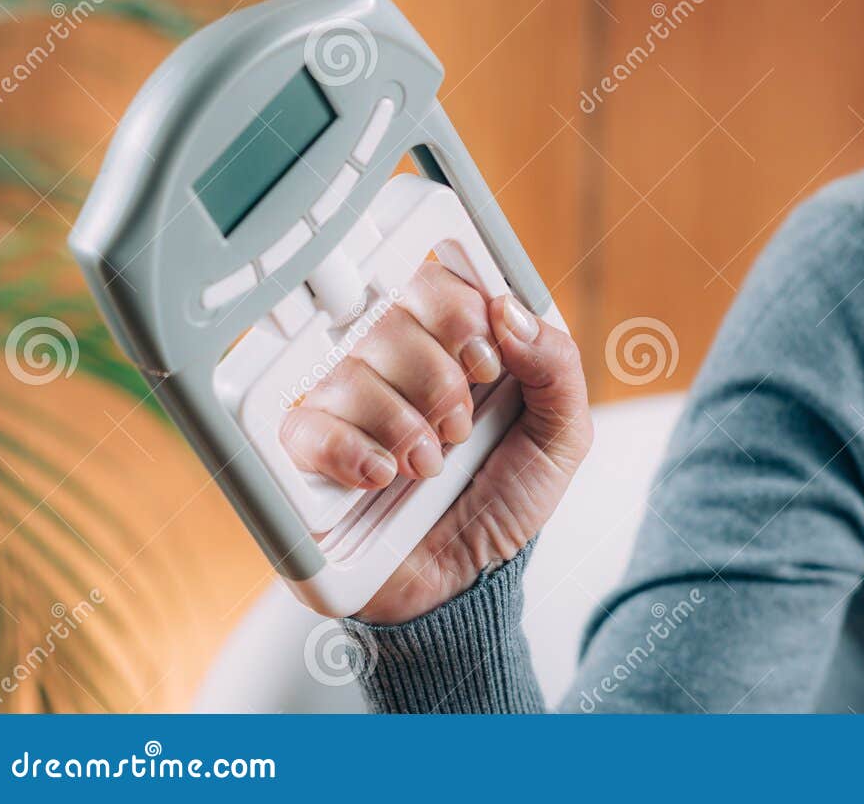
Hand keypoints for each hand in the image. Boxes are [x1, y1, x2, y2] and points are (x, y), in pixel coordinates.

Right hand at [279, 260, 590, 622]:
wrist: (465, 581)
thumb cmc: (505, 501)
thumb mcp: (560, 438)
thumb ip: (556, 366)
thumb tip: (510, 310)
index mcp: (450, 344)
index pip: (434, 281)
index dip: (458, 312)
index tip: (487, 364)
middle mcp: (392, 363)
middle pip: (390, 318)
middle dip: (439, 381)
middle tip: (458, 430)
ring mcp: (344, 404)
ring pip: (351, 370)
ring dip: (403, 426)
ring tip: (427, 467)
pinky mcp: (306, 452)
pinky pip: (304, 425)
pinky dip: (350, 450)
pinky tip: (380, 476)